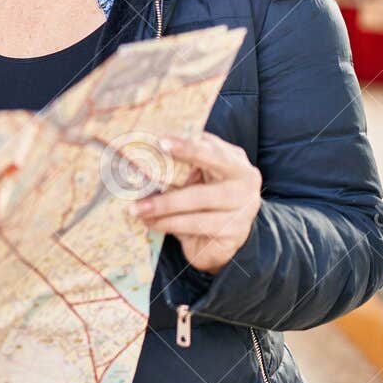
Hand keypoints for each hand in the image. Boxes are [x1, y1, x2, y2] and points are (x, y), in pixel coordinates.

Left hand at [133, 133, 261, 272]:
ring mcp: (243, 209)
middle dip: (173, 182)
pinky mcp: (235, 233)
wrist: (222, 239)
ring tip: (137, 209)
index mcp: (234, 161)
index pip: (212, 149)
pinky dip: (170, 223)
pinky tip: (152, 222)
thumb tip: (140, 158)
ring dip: (164, 205)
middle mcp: (245, 183)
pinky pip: (198, 225)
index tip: (162, 143)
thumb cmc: (203, 198)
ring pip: (200, 202)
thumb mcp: (196, 178)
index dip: (189, 146)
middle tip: (142, 178)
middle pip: (211, 175)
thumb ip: (180, 166)